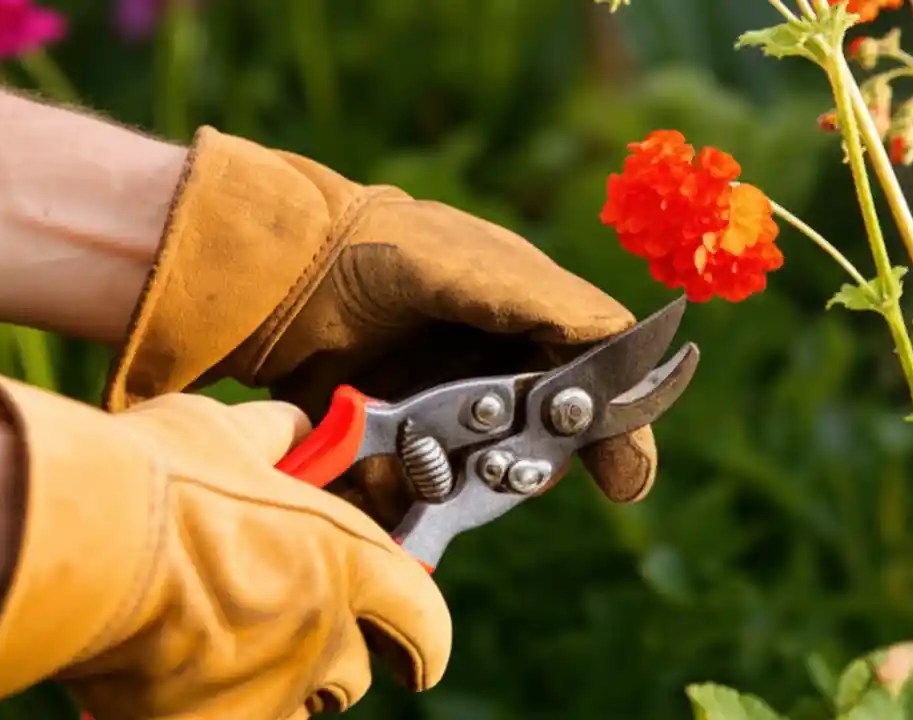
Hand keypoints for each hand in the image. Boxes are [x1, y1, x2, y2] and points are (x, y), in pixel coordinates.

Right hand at [0, 376, 448, 718]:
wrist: (85, 545)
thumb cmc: (159, 479)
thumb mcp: (229, 434)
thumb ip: (279, 438)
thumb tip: (301, 427)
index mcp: (349, 561)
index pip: (423, 620)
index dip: (424, 640)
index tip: (418, 657)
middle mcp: (324, 634)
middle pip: (352, 674)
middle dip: (330, 658)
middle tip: (286, 631)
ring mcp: (270, 691)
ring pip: (295, 710)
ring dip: (277, 691)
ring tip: (227, 658)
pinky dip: (212, 711)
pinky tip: (178, 684)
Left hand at [105, 127, 657, 529]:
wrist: (282, 272)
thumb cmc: (387, 253)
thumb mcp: (478, 268)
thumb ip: (553, 303)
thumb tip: (630, 338)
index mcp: (526, 328)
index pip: (587, 392)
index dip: (612, 434)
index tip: (627, 480)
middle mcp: (489, 376)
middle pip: (533, 448)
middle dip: (518, 466)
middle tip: (496, 468)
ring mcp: (436, 413)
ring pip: (472, 478)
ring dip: (451, 484)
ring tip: (410, 462)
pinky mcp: (385, 444)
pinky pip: (409, 493)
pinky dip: (396, 497)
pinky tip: (372, 476)